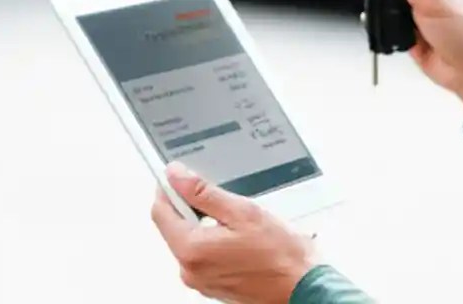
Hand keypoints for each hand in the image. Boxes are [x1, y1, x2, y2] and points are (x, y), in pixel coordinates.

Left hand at [151, 162, 318, 303]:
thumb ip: (204, 193)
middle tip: (222, 199)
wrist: (301, 287)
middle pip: (174, 227)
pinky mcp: (212, 286)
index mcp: (192, 249)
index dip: (169, 188)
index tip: (180, 176)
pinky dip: (215, 242)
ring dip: (206, 225)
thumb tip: (178, 176)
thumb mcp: (243, 212)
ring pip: (190, 241)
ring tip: (239, 223)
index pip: (161, 211)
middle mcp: (189, 269)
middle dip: (191, 208)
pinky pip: (203, 256)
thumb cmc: (281, 255)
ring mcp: (200, 280)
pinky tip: (240, 239)